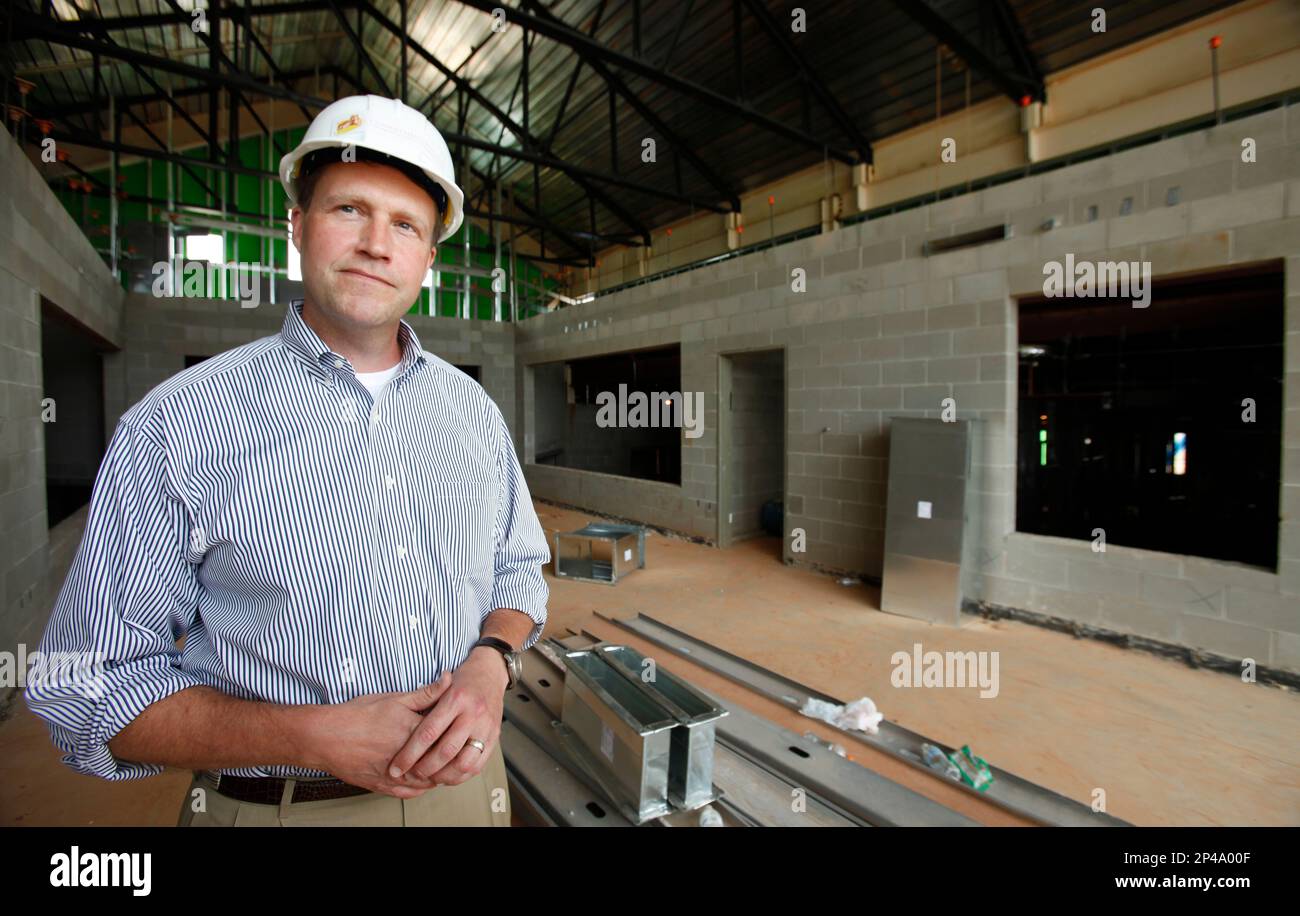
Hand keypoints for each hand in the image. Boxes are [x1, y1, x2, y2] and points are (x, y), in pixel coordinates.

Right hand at [305, 674, 453, 798]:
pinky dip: (421, 786)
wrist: (325, 737)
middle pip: (441, 762)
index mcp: (414, 732)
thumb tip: (448, 679)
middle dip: (451, 757)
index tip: (463, 731)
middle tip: (459, 750)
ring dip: (438, 774)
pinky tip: (424, 778)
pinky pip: (410, 792)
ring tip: (443, 764)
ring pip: (428, 781)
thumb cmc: (357, 716)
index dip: (457, 735)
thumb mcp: (395, 699)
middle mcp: (407, 756)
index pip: (448, 737)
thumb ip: (426, 693)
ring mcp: (395, 775)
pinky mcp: (383, 786)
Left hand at [386, 647, 508, 786]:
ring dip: (443, 775)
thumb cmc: (462, 680)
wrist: (490, 672)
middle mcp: (473, 714)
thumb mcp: (441, 686)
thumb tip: (401, 729)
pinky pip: (477, 765)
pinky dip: (460, 775)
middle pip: (446, 751)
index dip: (410, 754)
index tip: (396, 767)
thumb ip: (423, 705)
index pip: (428, 732)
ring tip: (429, 777)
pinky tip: (447, 775)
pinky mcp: (494, 737)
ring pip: (464, 762)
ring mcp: (486, 727)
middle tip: (410, 775)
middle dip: (424, 769)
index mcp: (456, 698)